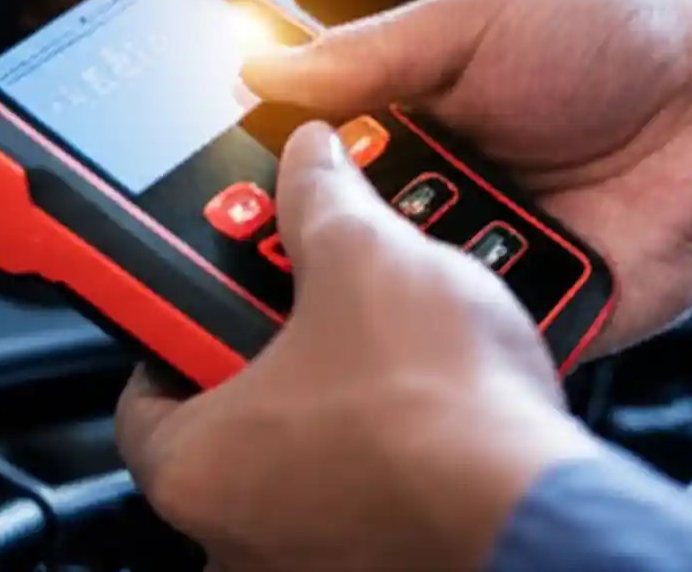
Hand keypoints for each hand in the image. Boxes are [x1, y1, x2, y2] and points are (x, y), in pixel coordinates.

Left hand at [115, 123, 600, 570]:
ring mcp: (315, 563)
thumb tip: (311, 160)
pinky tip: (438, 410)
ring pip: (309, 466)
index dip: (182, 324)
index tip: (218, 293)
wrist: (544, 502)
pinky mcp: (386, 568)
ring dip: (341, 407)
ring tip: (391, 350)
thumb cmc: (439, 411)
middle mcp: (238, 537)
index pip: (147, 386)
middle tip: (322, 308)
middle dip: (279, 359)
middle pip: (234, 423)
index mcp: (196, 465)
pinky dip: (393, 456)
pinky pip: (372, 498)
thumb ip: (322, 200)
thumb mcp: (368, 259)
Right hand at [243, 0, 691, 355]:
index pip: (313, 162)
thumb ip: (370, 53)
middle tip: (280, 237)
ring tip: (391, 251)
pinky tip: (443, 309)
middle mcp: (441, 199)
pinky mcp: (532, 320)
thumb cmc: (622, 45)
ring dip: (386, 283)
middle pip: (340, 241)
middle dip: (309, 243)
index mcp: (417, 124)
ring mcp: (483, 263)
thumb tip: (262, 64)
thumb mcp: (477, 22)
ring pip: (396, 302)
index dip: (266, 178)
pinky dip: (452, 334)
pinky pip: (470, 343)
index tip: (222, 190)